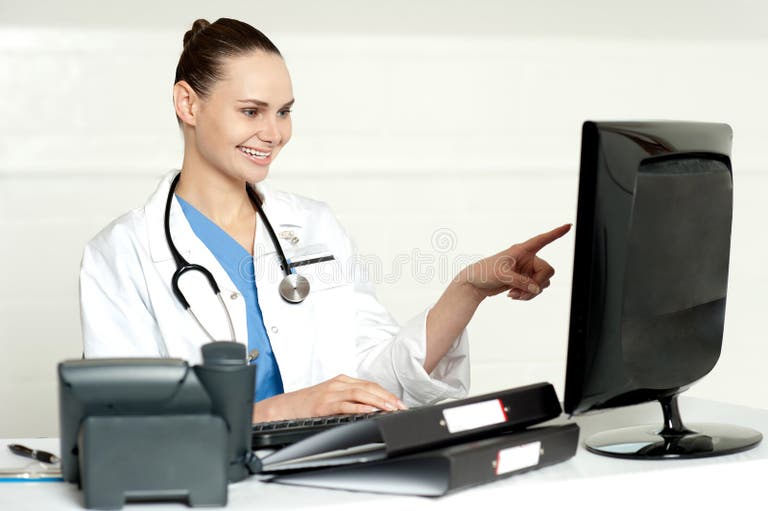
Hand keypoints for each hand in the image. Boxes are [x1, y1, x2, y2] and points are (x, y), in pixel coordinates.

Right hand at [252, 374, 407, 421]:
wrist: (283, 408)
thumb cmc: (307, 405)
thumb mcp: (330, 397)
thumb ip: (349, 400)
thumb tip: (371, 409)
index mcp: (341, 381)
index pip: (370, 384)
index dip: (386, 393)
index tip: (399, 403)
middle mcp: (338, 384)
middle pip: (368, 387)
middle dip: (387, 397)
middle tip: (401, 407)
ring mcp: (330, 393)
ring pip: (360, 393)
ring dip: (378, 401)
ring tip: (391, 408)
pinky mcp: (323, 405)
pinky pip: (345, 405)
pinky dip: (359, 407)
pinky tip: (370, 411)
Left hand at [457, 224, 570, 301]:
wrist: (475, 283)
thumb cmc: (484, 272)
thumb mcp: (502, 275)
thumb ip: (521, 281)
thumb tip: (537, 289)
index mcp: (522, 250)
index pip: (542, 240)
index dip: (556, 233)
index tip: (568, 226)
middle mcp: (528, 259)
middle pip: (548, 271)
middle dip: (538, 284)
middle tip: (523, 291)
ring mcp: (527, 271)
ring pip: (543, 283)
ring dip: (531, 292)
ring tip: (514, 294)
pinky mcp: (524, 281)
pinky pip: (535, 290)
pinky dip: (527, 295)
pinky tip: (513, 296)